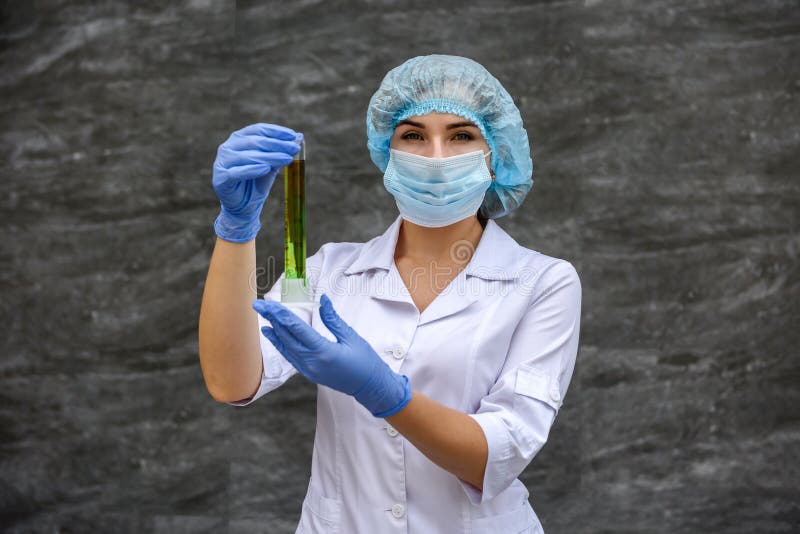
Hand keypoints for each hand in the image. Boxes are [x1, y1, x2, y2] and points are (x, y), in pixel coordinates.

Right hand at [212, 123, 302, 241]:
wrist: (244, 206)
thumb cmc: (257, 182)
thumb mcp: (271, 166)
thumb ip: (281, 153)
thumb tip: (299, 137)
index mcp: (239, 138)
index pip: (259, 130)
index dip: (277, 132)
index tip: (293, 136)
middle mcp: (228, 147)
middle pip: (256, 142)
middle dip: (277, 145)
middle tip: (295, 148)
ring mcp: (222, 162)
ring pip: (248, 156)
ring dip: (270, 157)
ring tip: (287, 159)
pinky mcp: (221, 178)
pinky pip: (237, 173)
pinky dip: (252, 170)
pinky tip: (266, 169)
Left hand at [253, 294, 412, 417]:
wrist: (371, 387)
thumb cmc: (365, 362)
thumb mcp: (350, 337)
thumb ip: (333, 319)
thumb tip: (322, 300)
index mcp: (323, 351)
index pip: (296, 328)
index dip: (280, 314)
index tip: (267, 304)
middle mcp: (311, 362)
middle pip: (286, 336)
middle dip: (272, 319)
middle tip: (258, 305)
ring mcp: (309, 369)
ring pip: (286, 347)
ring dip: (274, 331)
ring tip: (263, 317)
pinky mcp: (309, 373)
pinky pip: (290, 356)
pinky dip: (280, 344)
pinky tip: (273, 335)